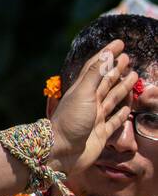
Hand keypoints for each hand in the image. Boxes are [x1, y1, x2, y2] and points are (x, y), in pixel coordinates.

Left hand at [48, 41, 135, 175]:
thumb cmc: (70, 121)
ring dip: (122, 87)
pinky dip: (122, 112)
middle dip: (116, 68)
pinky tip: (128, 107)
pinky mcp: (101, 133)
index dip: (107, 54)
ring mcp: (95, 118)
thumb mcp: (82, 94)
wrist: (62, 152)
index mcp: (82, 90)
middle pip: (105, 81)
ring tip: (133, 75)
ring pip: (112, 98)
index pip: (96, 67)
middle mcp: (89, 102)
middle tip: (128, 57)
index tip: (120, 43)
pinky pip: (115, 120)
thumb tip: (106, 54)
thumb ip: (94, 75)